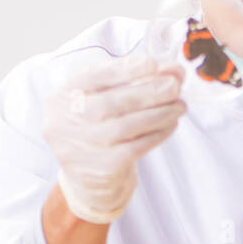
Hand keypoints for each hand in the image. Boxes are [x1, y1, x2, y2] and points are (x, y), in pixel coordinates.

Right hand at [42, 53, 185, 223]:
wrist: (90, 180)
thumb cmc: (100, 131)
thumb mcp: (105, 101)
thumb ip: (135, 82)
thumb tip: (174, 71)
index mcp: (62, 98)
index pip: (92, 77)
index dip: (123, 69)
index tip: (152, 63)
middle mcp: (64, 123)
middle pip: (110, 103)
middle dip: (148, 91)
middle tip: (175, 86)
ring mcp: (80, 149)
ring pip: (126, 126)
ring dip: (159, 113)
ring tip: (180, 106)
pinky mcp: (101, 169)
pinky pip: (136, 147)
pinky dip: (158, 133)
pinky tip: (171, 124)